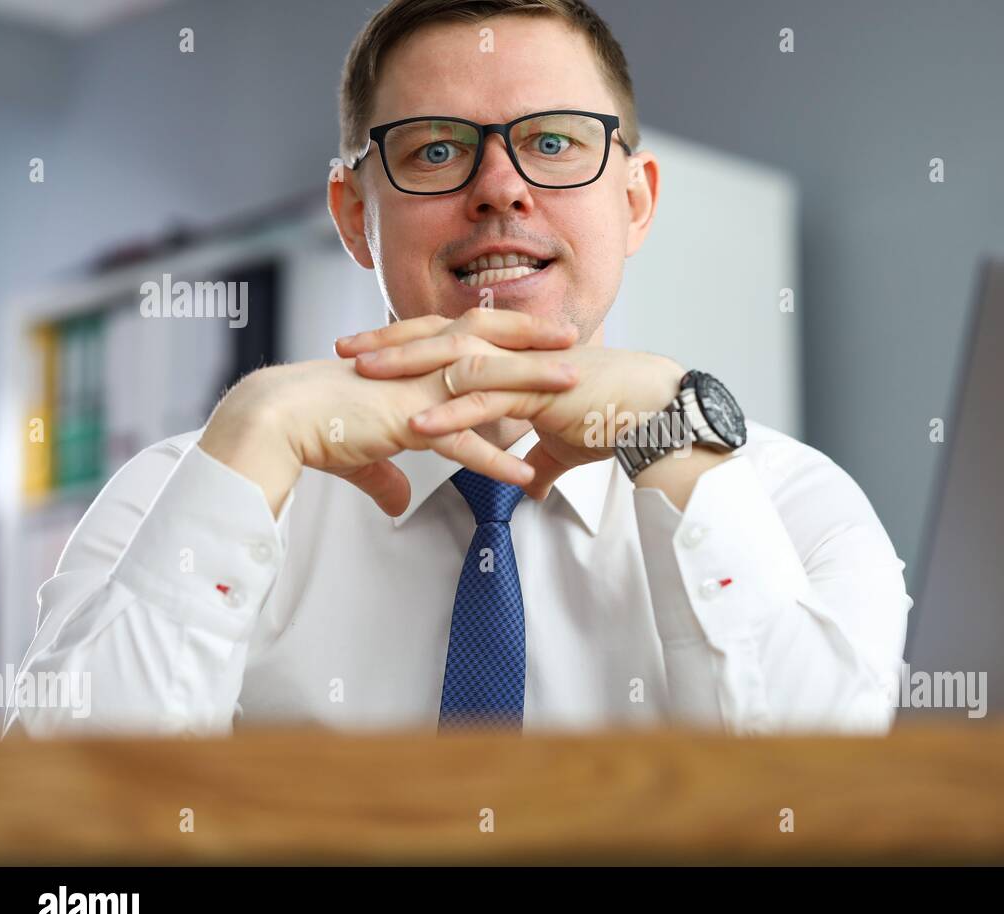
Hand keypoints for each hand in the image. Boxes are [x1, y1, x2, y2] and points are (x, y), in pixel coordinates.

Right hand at [199, 309, 578, 515]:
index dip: (507, 331)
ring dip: (531, 383)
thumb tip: (395, 501)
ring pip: (483, 379)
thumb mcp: (359, 451)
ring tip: (572, 390)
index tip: (540, 332)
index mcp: (409, 360)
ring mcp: (412, 390)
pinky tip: (522, 475)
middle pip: (486, 342)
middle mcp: (415, 367)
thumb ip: (384, 473)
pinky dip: (492, 458)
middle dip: (532, 339)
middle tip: (572, 338)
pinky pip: (457, 440)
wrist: (275, 422)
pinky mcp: (402, 421)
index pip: (467, 335)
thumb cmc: (312, 428)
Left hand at [350, 324, 684, 498]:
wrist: (657, 414)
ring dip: (407, 369)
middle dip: (390, 342)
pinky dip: (450, 415)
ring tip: (365, 379)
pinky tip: (417, 428)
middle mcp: (516, 354)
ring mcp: (526, 370)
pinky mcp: (541, 394)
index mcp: (516, 357)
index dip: (410, 341)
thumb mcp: (569, 445)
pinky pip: (487, 401)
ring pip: (456, 361)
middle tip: (345, 349)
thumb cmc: (619, 420)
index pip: (453, 338)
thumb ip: (542, 459)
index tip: (371, 349)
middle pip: (442, 337)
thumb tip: (530, 485)